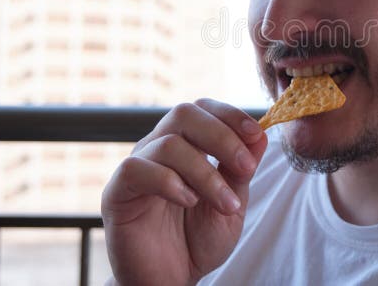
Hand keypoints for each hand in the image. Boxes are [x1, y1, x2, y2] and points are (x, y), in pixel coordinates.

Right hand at [101, 99, 266, 284]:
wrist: (171, 281)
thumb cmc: (198, 240)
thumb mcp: (231, 202)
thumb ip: (241, 169)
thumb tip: (260, 134)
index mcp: (187, 145)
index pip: (203, 109)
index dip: (230, 115)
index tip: (256, 134)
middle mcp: (158, 149)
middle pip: (184, 114)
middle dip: (222, 137)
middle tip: (246, 168)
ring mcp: (137, 168)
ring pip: (168, 144)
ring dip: (205, 173)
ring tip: (224, 203)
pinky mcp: (117, 193)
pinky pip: (136, 169)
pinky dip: (169, 182)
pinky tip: (188, 201)